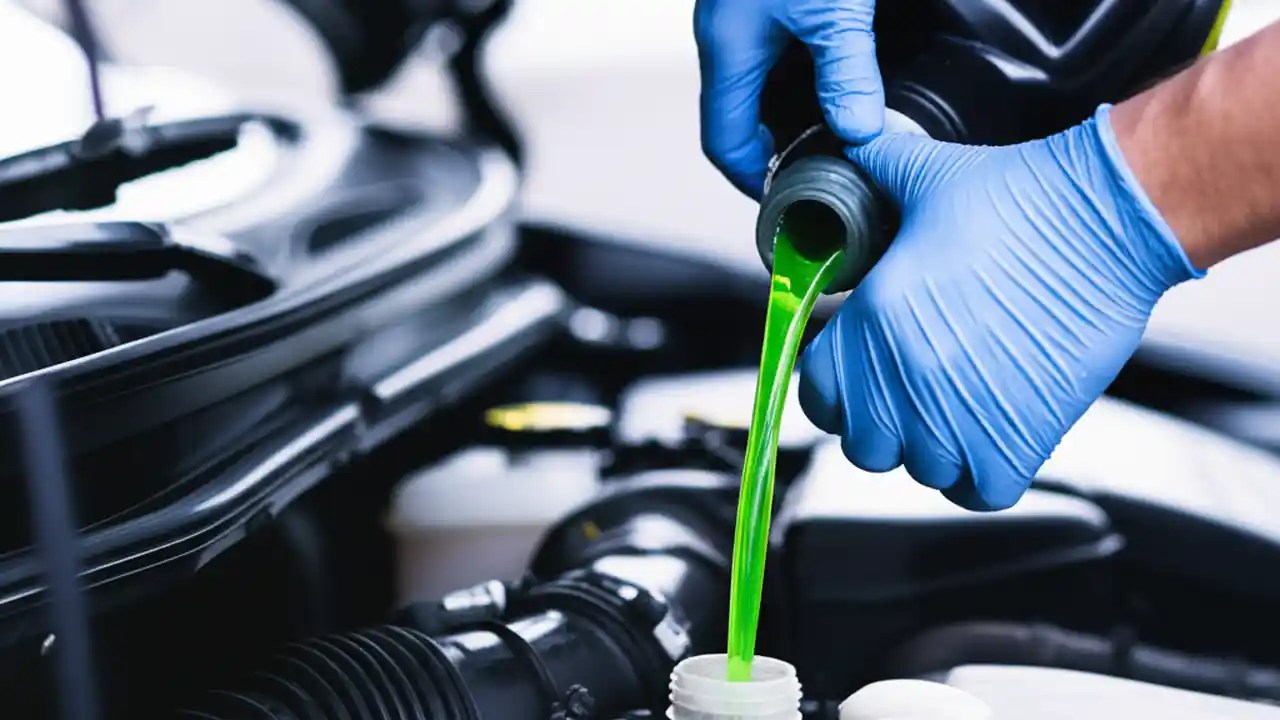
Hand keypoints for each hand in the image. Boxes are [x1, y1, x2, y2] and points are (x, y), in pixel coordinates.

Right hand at [694, 0, 882, 197]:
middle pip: (736, 117)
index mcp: (727, 50)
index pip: (725, 144)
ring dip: (784, 113)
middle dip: (773, 148)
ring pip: (752, 85)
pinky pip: (766, 53)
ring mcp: (735, 16)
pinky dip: (794, 76)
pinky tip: (829, 76)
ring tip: (828, 130)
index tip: (783, 199)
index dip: (753, 180)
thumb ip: (848, 72)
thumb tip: (858, 131)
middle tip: (814, 169)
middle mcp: (722, 36)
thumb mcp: (835, 9)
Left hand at [798, 106, 1202, 509]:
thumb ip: (870, 169)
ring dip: (931, 447)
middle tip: (908, 391)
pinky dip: (980, 477)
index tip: (854, 372)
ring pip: (920, 469)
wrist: (1105, 221)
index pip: (816, 393)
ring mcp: (962, 416)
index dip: (832, 385)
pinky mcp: (1021, 437)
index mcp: (873, 322)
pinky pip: (979, 491)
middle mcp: (908, 379)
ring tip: (953, 409)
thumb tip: (847, 147)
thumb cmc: (1022, 199)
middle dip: (879, 422)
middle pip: (863, 444)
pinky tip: (989, 438)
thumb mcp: (922, 175)